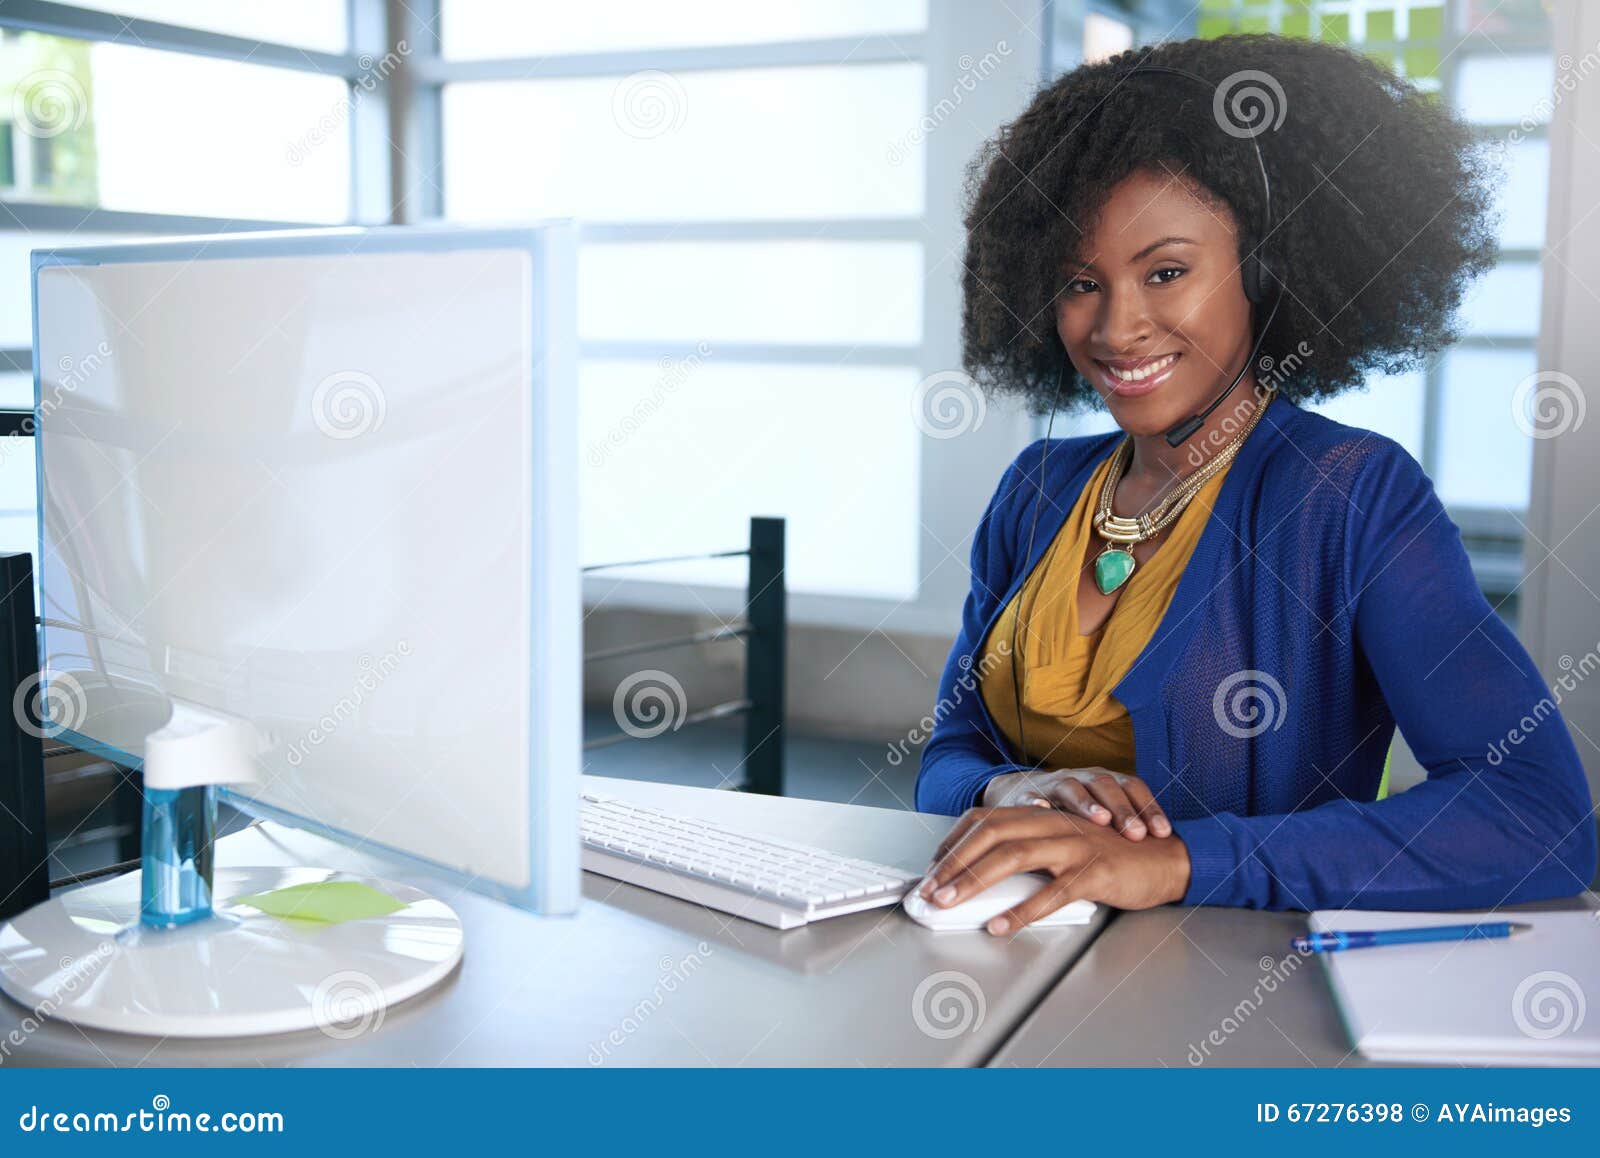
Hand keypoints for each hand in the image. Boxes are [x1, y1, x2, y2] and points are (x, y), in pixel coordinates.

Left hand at [920, 806, 1190, 933]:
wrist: (1167, 859)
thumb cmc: (1114, 856)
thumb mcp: (1066, 845)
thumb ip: (1033, 851)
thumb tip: (988, 873)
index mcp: (1044, 815)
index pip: (985, 819)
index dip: (954, 841)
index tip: (932, 867)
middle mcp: (1054, 823)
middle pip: (991, 835)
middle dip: (954, 862)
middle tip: (929, 890)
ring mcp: (1074, 846)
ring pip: (1014, 857)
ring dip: (974, 881)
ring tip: (949, 903)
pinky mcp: (1094, 872)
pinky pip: (1052, 893)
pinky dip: (1023, 911)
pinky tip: (1001, 926)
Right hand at [980, 768, 1171, 839]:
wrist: (1023, 793)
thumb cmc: (1071, 811)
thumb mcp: (1100, 813)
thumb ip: (1125, 825)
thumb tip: (1166, 848)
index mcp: (1104, 781)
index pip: (1132, 787)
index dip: (1149, 808)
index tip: (1163, 833)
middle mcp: (1081, 778)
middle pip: (1105, 786)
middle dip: (1122, 809)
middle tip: (1135, 833)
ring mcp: (1053, 785)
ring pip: (1071, 787)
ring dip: (1087, 803)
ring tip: (1100, 819)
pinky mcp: (1024, 795)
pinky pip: (1029, 797)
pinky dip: (1035, 803)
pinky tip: (1042, 810)